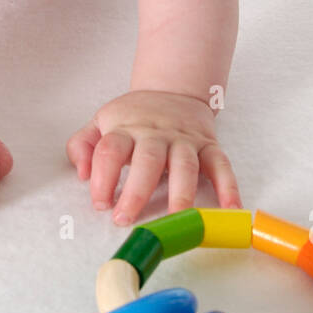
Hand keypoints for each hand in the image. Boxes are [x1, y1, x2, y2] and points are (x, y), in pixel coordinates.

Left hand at [66, 90, 241, 224]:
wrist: (172, 91)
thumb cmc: (133, 117)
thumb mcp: (100, 122)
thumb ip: (82, 145)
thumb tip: (82, 173)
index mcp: (126, 129)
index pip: (111, 151)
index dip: (102, 178)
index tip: (100, 203)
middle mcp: (156, 134)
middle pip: (148, 160)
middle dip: (136, 191)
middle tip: (125, 219)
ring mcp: (185, 140)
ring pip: (185, 166)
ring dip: (181, 195)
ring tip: (176, 221)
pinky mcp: (209, 146)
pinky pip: (221, 166)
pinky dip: (228, 187)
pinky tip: (230, 209)